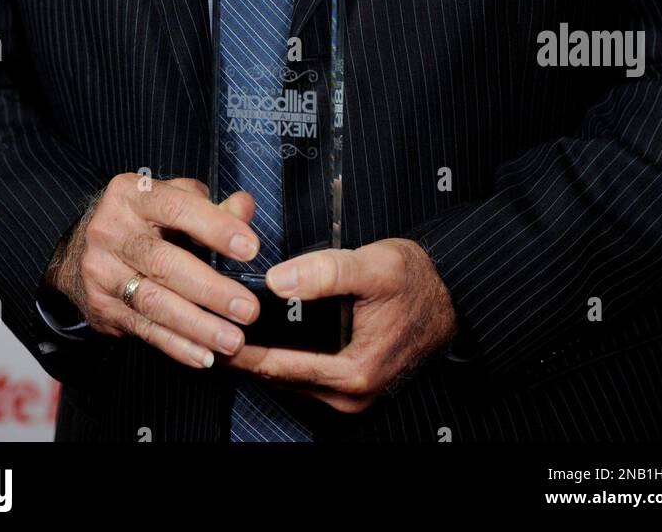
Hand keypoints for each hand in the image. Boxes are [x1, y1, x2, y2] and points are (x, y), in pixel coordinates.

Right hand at [44, 174, 261, 368]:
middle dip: (211, 290)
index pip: (177, 208)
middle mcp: (112, 231)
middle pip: (165, 263)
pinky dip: (177, 345)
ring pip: (154, 303)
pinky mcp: (101, 307)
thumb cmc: (142, 220)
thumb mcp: (171, 199)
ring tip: (232, 340)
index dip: (215, 228)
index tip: (250, 249)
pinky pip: (143, 329)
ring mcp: (103, 271)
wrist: (80, 248)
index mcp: (133, 195)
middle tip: (247, 309)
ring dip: (198, 326)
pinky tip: (204, 355)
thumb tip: (244, 209)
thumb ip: (211, 206)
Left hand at [217, 238, 457, 412]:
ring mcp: (351, 395)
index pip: (280, 367)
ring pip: (291, 378)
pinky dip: (283, 356)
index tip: (210, 331)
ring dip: (262, 356)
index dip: (242, 351)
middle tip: (210, 323)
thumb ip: (326, 272)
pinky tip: (266, 333)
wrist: (451, 296)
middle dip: (246, 353)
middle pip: (281, 377)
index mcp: (354, 373)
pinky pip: (305, 374)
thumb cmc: (417, 281)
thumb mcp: (374, 266)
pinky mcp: (352, 385)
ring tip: (228, 325)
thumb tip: (279, 280)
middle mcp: (351, 395)